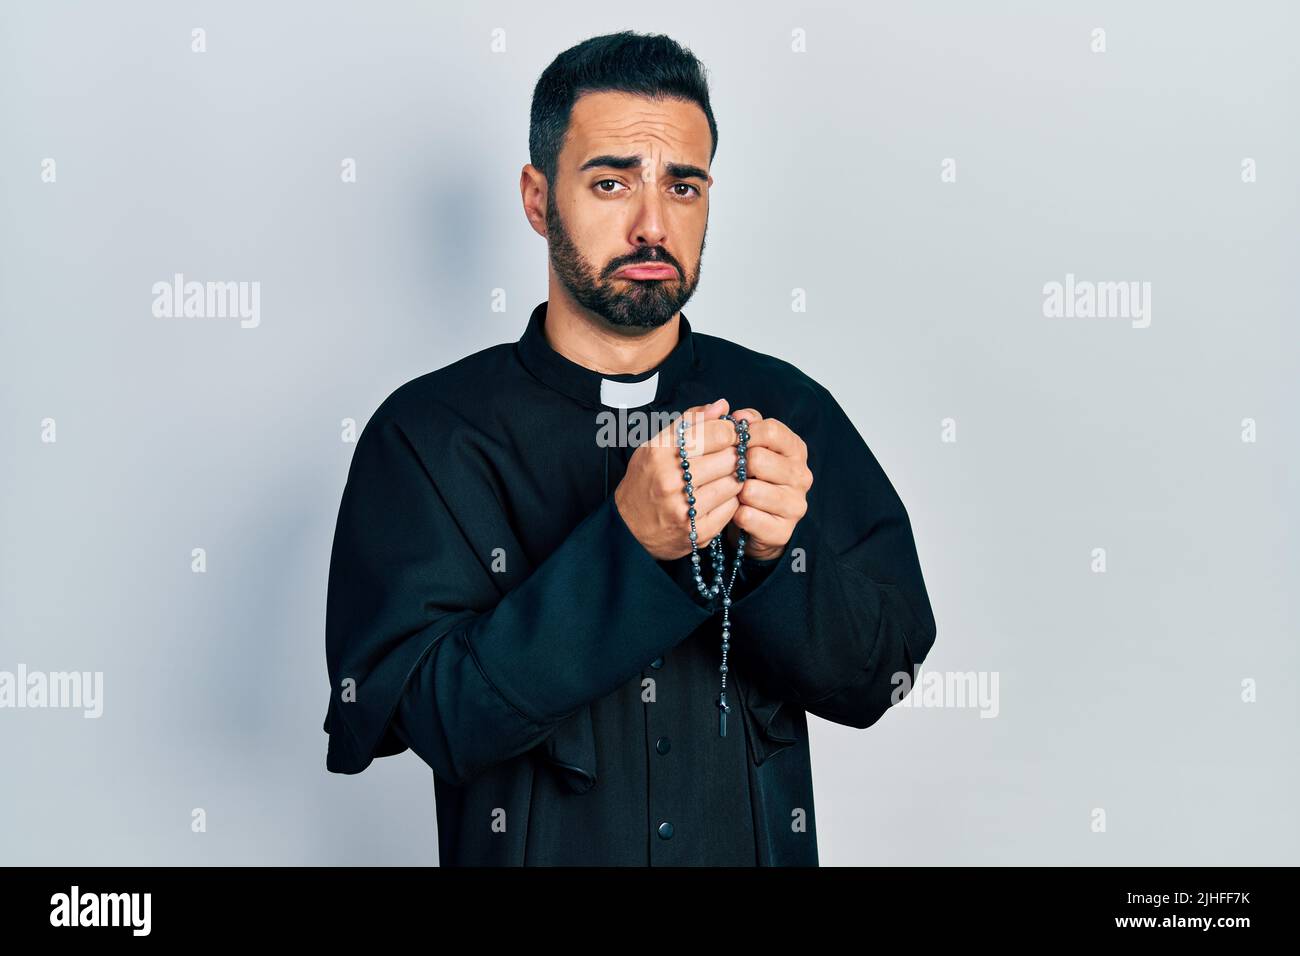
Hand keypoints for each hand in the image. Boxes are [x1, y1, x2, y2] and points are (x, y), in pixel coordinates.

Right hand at [614, 397, 749, 560]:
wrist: (627, 527)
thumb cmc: (646, 479)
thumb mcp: (657, 444)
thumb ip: (691, 421)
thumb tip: (723, 405)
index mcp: (660, 452)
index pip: (717, 433)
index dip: (731, 432)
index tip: (731, 435)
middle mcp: (670, 480)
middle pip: (730, 458)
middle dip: (734, 455)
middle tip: (729, 457)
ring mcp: (685, 508)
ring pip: (734, 483)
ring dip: (733, 478)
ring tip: (721, 477)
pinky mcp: (697, 532)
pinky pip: (732, 508)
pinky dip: (730, 501)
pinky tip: (717, 498)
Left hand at [722, 410, 812, 560]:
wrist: (754, 523)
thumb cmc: (748, 477)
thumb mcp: (748, 446)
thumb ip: (744, 425)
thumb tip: (736, 414)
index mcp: (795, 449)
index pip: (770, 430)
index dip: (743, 434)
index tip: (729, 442)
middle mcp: (802, 475)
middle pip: (758, 459)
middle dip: (736, 466)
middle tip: (730, 473)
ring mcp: (796, 504)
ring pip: (751, 490)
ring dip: (734, 493)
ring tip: (734, 495)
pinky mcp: (783, 530)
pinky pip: (747, 517)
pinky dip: (735, 515)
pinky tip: (737, 514)